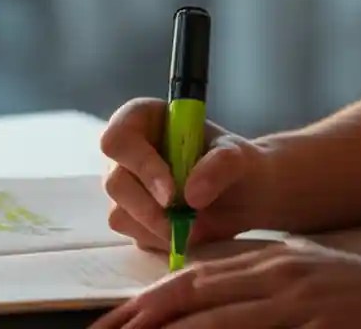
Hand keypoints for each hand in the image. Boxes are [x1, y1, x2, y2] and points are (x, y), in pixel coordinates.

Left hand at [91, 242, 360, 328]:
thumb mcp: (312, 282)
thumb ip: (266, 292)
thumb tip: (222, 310)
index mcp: (272, 261)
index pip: (194, 279)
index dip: (150, 302)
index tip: (117, 323)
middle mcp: (278, 273)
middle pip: (193, 296)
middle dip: (143, 319)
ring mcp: (299, 300)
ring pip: (217, 321)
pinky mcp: (321, 324)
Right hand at [100, 98, 269, 251]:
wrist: (246, 196)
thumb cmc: (239, 164)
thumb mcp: (240, 156)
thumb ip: (220, 165)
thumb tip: (191, 195)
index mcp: (143, 119)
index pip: (118, 138)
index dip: (140, 165)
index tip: (171, 193)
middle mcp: (126, 152)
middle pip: (114, 182)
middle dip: (149, 208)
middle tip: (185, 223)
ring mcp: (125, 186)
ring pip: (119, 213)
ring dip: (158, 227)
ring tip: (195, 226)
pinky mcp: (132, 217)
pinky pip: (133, 234)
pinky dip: (161, 241)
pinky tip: (187, 233)